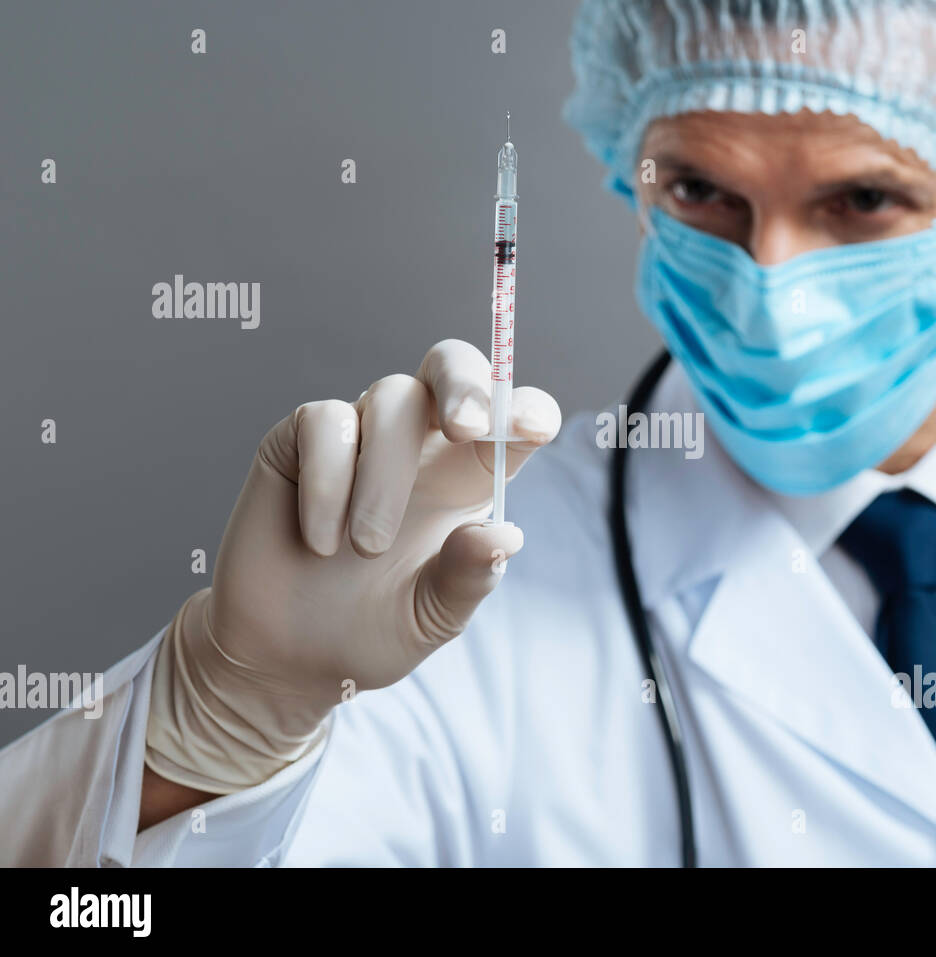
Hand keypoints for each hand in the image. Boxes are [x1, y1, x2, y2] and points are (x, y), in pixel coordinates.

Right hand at [144, 339, 560, 793]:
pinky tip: (320, 539)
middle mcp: (421, 444)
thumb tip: (506, 535)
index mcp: (470, 478)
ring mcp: (361, 436)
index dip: (526, 409)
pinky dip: (328, 480)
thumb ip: (468, 577)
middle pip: (451, 365)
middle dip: (464, 384)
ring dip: (386, 473)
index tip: (532, 429)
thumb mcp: (433, 617)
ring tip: (367, 547)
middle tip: (464, 428)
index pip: (510, 419)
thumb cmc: (371, 631)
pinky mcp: (300, 441)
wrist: (288, 659)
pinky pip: (324, 423)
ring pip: (391, 396)